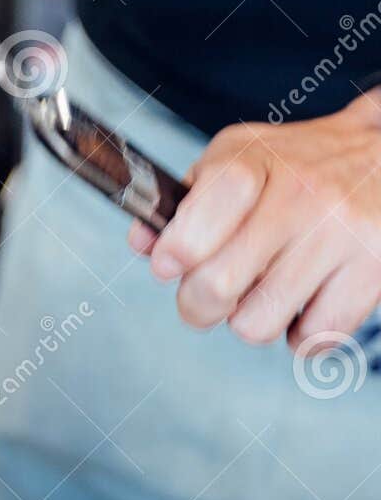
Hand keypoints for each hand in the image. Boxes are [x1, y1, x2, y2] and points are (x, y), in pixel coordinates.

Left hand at [130, 90, 380, 349]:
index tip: (170, 264)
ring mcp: (341, 232)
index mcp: (253, 161)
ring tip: (266, 291)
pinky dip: (301, 335)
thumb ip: (183, 204)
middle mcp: (300, 193)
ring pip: (257, 324)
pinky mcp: (374, 267)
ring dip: (250, 321)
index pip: (201, 215)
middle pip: (216, 286)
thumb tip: (142, 243)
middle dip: (198, 305)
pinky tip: (305, 301)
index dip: (176, 252)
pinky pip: (313, 338)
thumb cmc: (295, 167)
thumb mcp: (236, 161)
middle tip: (212, 293)